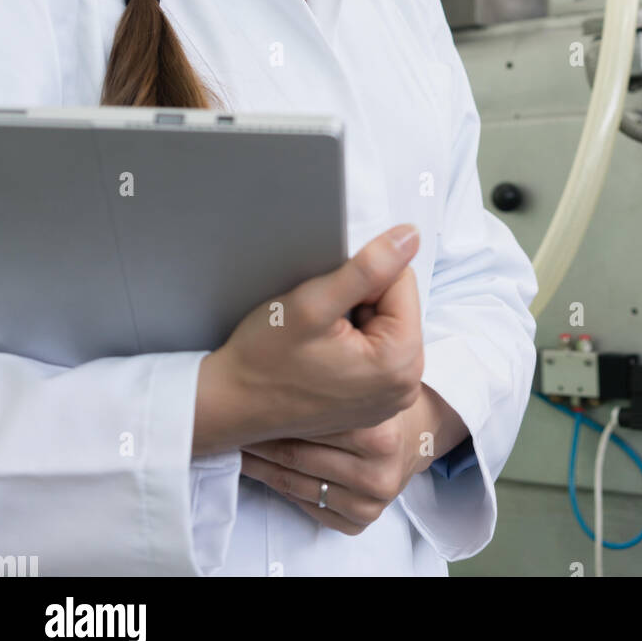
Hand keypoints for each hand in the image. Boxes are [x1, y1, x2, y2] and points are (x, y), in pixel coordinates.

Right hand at [192, 225, 423, 456]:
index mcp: (400, 362)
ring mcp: (392, 399)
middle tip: (319, 323)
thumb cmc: (263, 359)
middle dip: (360, 300)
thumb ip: (368, 267)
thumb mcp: (312, 303)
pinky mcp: (375, 402)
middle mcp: (406, 387)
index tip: (327, 303)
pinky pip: (376, 349)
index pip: (402, 281)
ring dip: (354, 319)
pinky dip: (351, 340)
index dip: (360, 279)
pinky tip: (321, 353)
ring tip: (317, 339)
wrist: (230, 405)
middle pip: (397, 305)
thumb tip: (411, 236)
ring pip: (385, 323)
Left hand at [239, 385, 468, 535]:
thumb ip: (336, 363)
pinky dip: (277, 483)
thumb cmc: (381, 397)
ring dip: (260, 461)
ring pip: (294, 481)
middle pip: (296, 454)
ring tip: (238, 441)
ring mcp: (370, 500)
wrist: (416, 431)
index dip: (271, 407)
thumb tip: (284, 336)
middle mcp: (378, 470)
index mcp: (380, 432)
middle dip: (260, 435)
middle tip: (233, 419)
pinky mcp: (359, 520)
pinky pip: (304, 503)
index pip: (309, 423)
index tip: (244, 398)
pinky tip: (260, 464)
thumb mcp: (364, 368)